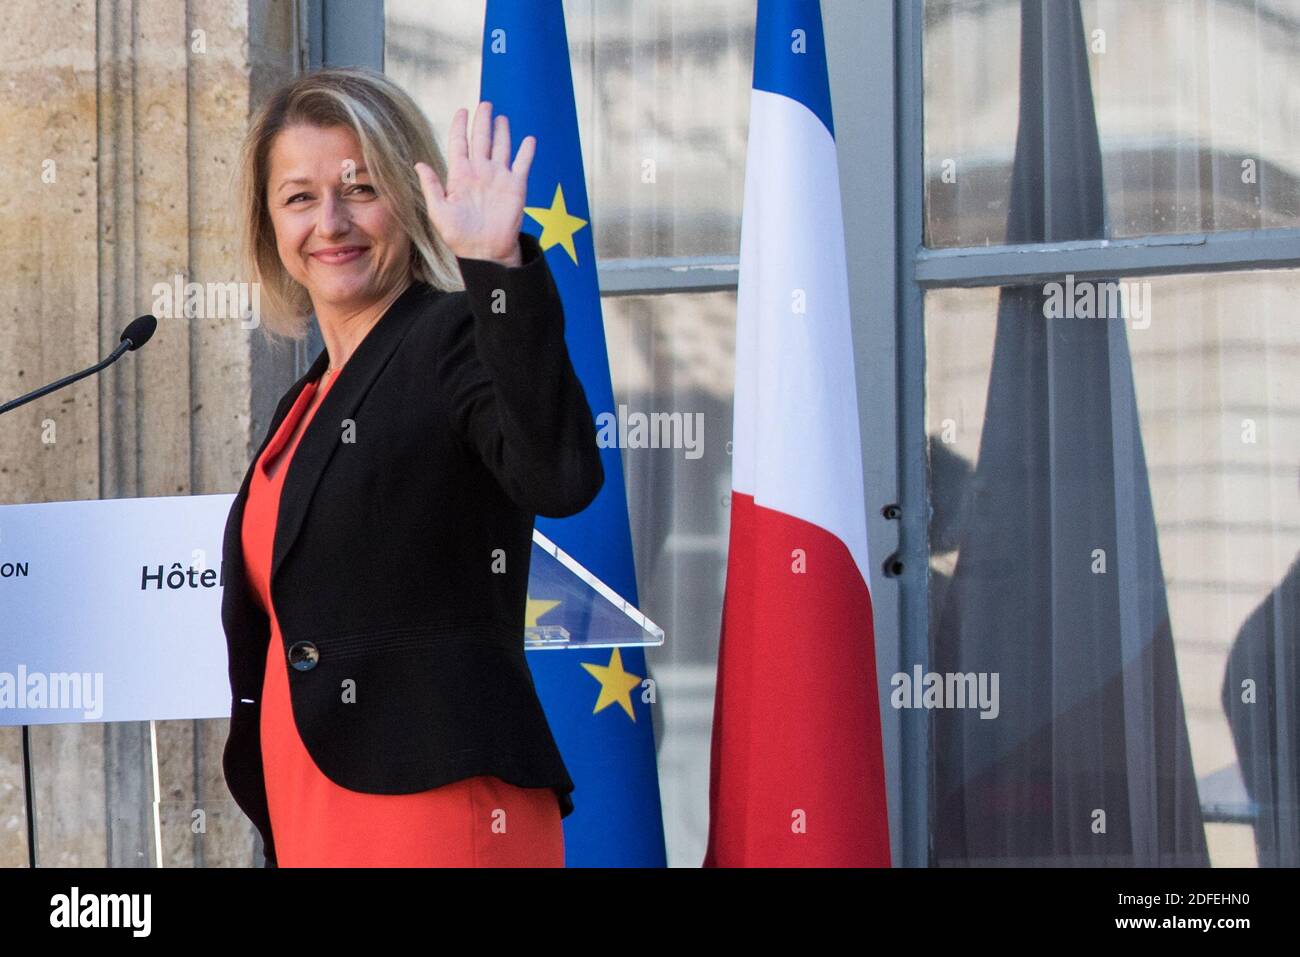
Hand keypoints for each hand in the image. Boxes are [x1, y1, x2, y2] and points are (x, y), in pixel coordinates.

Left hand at [415, 101, 534, 267]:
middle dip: (482, 121)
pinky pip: (523, 164)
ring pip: (501, 147)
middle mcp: (480, 172)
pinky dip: (526, 151)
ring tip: (501, 117)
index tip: (461, 111)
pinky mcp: (516, 186)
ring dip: (502, 132)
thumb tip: (419, 164)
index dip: (460, 126)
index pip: (459, 143)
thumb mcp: (438, 212)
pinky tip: (529, 139)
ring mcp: (499, 178)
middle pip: (481, 139)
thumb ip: (431, 187)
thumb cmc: (459, 236)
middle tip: (484, 104)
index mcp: (460, 175)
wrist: (485, 251)